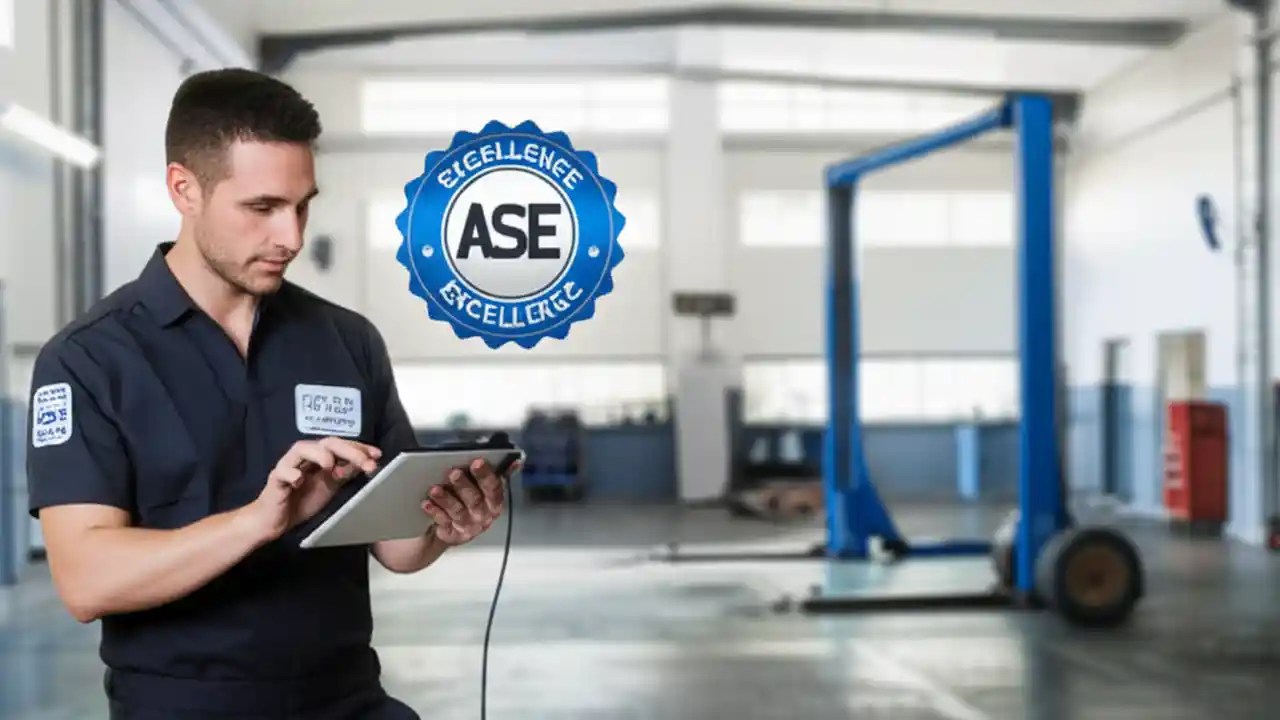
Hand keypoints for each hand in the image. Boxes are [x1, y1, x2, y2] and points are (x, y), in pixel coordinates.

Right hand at [244, 437, 380, 541]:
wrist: (274, 521)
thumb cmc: (300, 501)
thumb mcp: (330, 487)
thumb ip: (344, 474)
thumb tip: (366, 463)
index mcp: (319, 458)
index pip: (341, 445)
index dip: (358, 448)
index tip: (377, 454)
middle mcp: (304, 458)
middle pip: (326, 443)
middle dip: (348, 450)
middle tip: (365, 461)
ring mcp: (288, 466)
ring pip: (301, 449)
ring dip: (319, 454)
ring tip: (331, 465)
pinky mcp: (275, 480)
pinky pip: (282, 471)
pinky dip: (292, 473)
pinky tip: (300, 480)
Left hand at [421, 458, 515, 546]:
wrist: (453, 528)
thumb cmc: (468, 501)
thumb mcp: (482, 487)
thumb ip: (493, 474)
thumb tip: (516, 460)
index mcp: (494, 501)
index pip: (494, 487)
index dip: (486, 475)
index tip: (477, 462)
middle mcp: (484, 514)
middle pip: (475, 500)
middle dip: (464, 485)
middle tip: (454, 473)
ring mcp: (469, 526)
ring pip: (458, 511)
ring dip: (447, 499)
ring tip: (435, 489)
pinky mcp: (454, 534)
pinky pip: (444, 521)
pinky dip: (435, 511)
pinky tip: (427, 503)